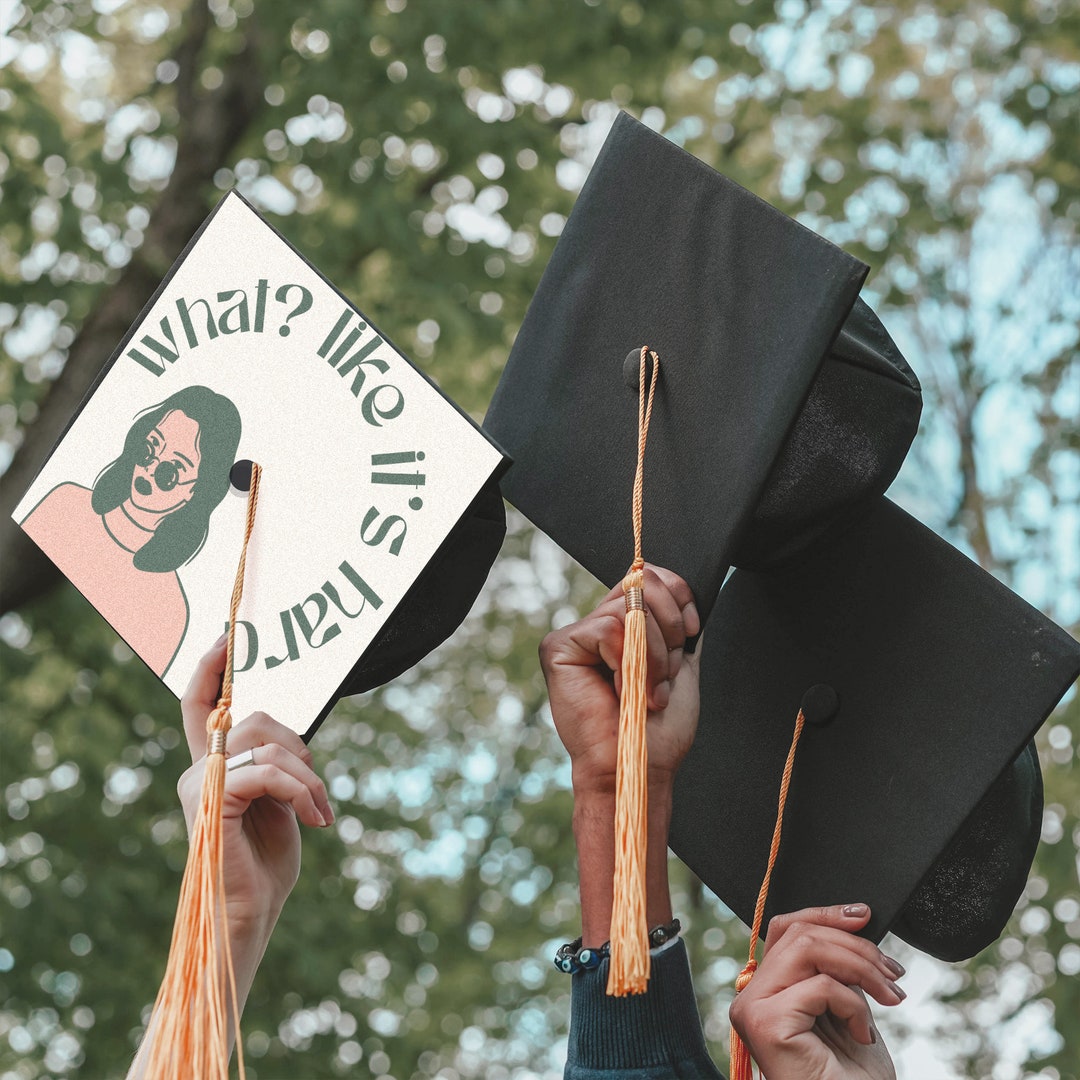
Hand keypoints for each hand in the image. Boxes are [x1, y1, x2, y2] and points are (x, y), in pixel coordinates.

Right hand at [178, 636, 333, 933]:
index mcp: (213, 766)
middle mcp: (198, 770)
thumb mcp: (280, 800)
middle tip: (316, 790)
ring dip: (307, 778)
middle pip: (257, 719)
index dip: (210, 670)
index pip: (201, 706)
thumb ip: (274, 763)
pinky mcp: (209, 802)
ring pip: (267, 746)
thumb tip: (286, 740)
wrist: (252, 913)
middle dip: (300, 749)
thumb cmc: (267, 862)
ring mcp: (198, 785)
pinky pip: (266, 771)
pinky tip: (316, 818)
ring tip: (320, 810)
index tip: (226, 639)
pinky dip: (300, 791)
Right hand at [540, 566, 699, 942]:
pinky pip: (609, 629)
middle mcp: (597, 625)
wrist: (639, 765)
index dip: (678, 597)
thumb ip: (672, 625)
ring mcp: (576, 635)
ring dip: (653, 655)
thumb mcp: (675, 664)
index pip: (650, 578)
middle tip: (665, 675)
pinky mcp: (559, 647)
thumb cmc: (656, 729)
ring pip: (629, 610)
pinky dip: (629, 663)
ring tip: (648, 692)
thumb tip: (674, 584)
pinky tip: (624, 691)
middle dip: (669, 630)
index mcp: (624, 627)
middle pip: (643, 584)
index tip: (690, 634)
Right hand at [729, 904, 900, 1079]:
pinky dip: (855, 1006)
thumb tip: (853, 923)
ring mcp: (753, 1009)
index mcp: (766, 990)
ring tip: (892, 997)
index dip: (825, 914)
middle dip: (856, 946)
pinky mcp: (767, 1023)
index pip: (786, 928)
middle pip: (799, 934)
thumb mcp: (848, 1009)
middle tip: (894, 976)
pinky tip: (863, 1036)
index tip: (866, 915)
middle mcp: (750, 996)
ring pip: (808, 949)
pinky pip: (819, 986)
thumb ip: (837, 971)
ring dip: (861, 967)